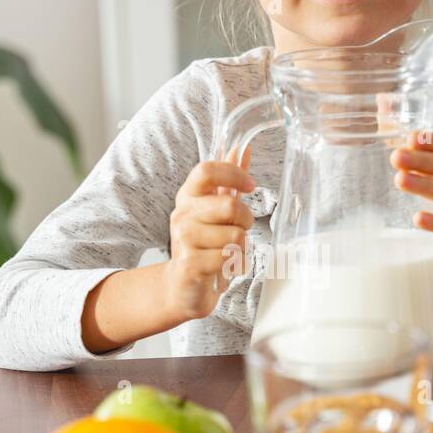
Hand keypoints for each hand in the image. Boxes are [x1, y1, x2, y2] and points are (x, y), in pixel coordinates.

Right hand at [166, 146, 254, 320]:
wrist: (182, 287)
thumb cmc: (204, 245)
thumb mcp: (215, 209)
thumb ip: (229, 179)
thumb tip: (241, 146)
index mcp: (188, 195)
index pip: (207, 170)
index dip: (233, 174)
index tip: (250, 186)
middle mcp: (182, 214)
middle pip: (230, 205)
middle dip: (245, 221)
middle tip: (238, 231)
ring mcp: (183, 239)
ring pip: (235, 235)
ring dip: (240, 247)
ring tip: (226, 253)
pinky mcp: (190, 264)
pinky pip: (230, 257)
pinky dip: (235, 265)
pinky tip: (222, 268)